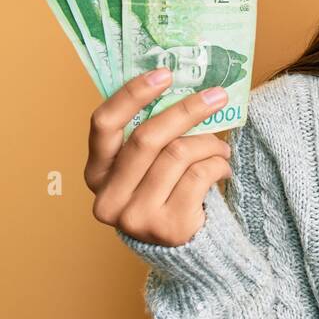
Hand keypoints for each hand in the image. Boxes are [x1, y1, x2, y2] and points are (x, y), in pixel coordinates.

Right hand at [84, 68, 232, 246]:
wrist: (186, 245)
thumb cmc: (166, 192)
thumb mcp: (146, 166)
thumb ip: (150, 135)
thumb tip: (182, 85)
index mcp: (96, 173)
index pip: (104, 124)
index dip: (132, 94)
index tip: (164, 73)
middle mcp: (108, 198)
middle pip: (148, 138)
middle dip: (187, 111)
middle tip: (217, 96)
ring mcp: (135, 216)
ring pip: (178, 154)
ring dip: (209, 144)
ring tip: (222, 148)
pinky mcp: (168, 227)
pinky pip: (199, 176)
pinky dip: (218, 165)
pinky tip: (222, 169)